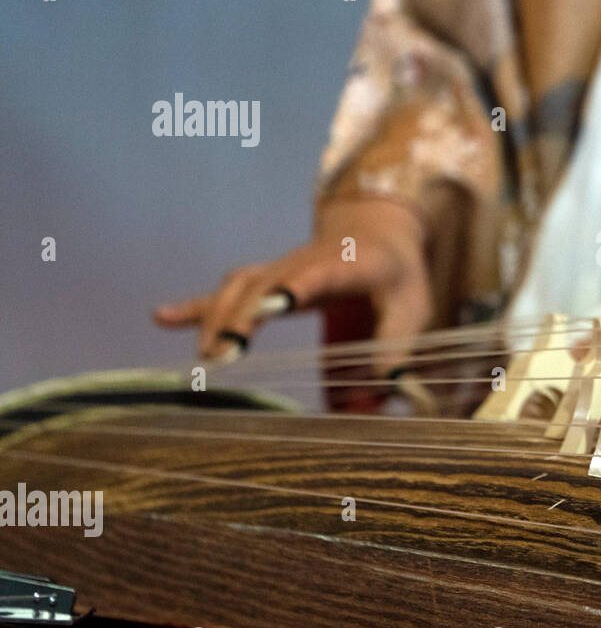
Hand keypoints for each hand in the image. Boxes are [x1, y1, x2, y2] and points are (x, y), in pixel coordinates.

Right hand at [153, 197, 436, 374]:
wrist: (374, 231)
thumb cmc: (397, 275)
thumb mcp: (413, 308)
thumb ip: (396, 349)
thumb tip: (383, 396)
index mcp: (347, 265)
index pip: (318, 274)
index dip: (297, 286)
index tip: (277, 304)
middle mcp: (304, 262)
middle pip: (264, 285)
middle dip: (241, 316)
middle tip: (223, 356)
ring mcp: (278, 269)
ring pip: (240, 286)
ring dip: (218, 317)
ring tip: (205, 357)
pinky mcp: (263, 279)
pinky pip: (226, 290)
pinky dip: (195, 306)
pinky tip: (161, 317)